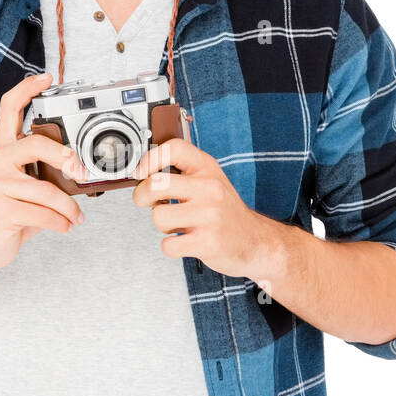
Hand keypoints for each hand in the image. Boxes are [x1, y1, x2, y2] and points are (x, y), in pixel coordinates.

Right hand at [0, 72, 84, 280]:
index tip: (47, 78)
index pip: (9, 109)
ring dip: (69, 207)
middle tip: (82, 172)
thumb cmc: (10, 212)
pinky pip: (43, 213)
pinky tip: (65, 226)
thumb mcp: (25, 185)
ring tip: (76, 216)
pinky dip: (61, 222)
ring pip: (46, 190)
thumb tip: (82, 166)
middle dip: (66, 158)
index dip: (27, 89)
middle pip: (36, 144)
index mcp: (1, 149)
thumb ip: (44, 169)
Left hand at [131, 138, 286, 281]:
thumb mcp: (209, 180)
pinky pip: (168, 244)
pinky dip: (171, 246)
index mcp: (208, 168)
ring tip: (179, 224)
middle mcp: (210, 188)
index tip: (140, 172)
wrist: (255, 241)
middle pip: (155, 184)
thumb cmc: (224, 211)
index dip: (149, 158)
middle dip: (143, 196)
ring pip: (159, 216)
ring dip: (162, 225)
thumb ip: (181, 172)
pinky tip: (186, 241)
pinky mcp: (208, 242)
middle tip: (151, 203)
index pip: (174, 148)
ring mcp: (210, 215)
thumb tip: (141, 172)